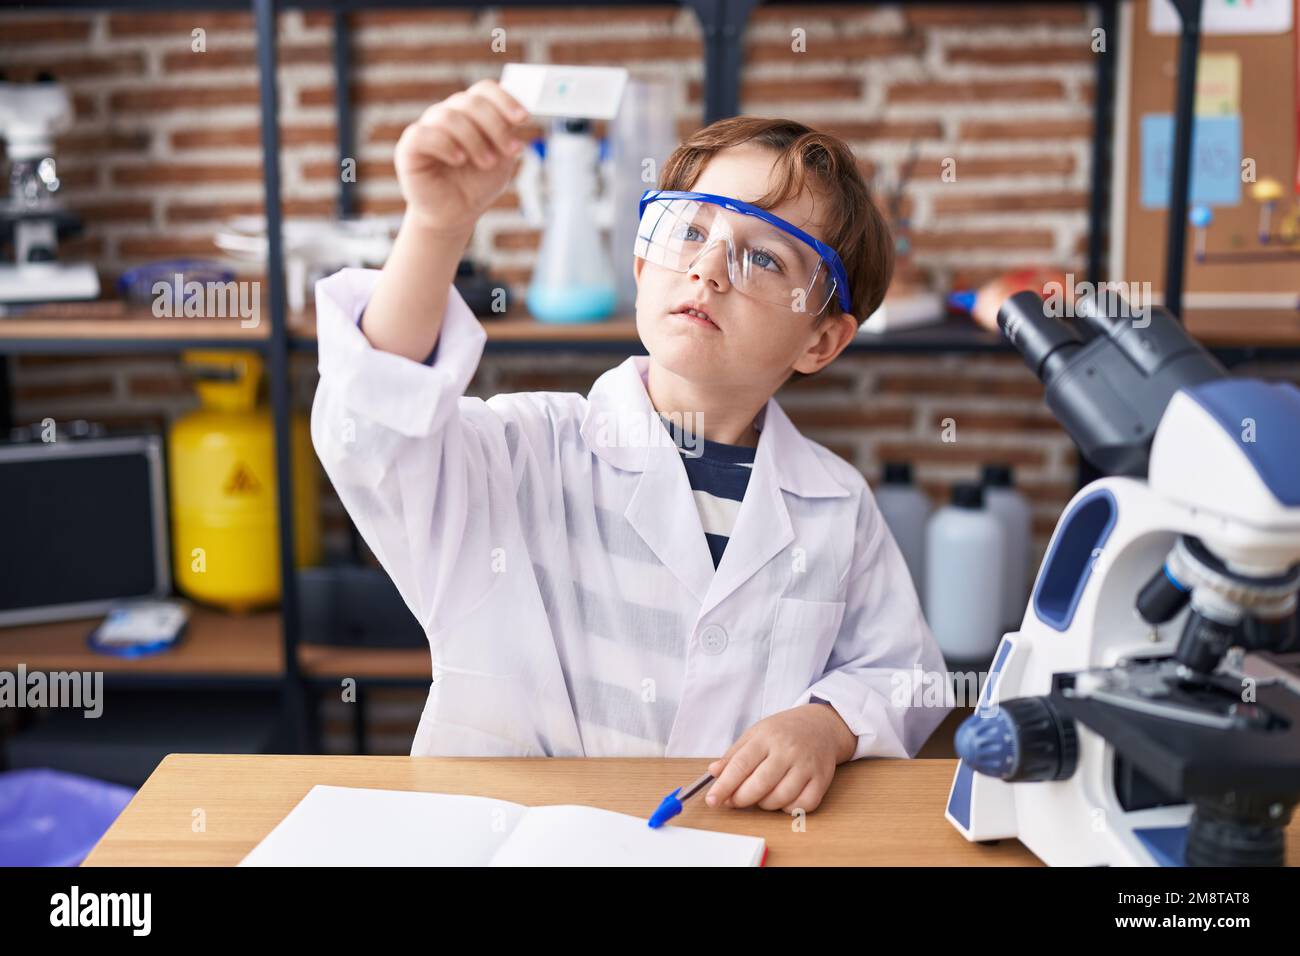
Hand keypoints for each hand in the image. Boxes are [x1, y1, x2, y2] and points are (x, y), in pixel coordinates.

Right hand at [394, 79, 531, 235]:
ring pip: (450, 117)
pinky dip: (446, 145)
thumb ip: (508, 136)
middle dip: (496, 126)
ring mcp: (427, 128)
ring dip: (475, 140)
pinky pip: (425, 134)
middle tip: (510, 151)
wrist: (455, 214)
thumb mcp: (502, 159)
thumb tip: (515, 117)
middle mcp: (447, 115)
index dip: (504, 100)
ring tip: (487, 163)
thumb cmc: (476, 184)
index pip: (484, 90)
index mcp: (470, 113)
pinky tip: (459, 159)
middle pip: (471, 102)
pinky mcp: (409, 147)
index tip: (523, 119)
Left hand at [704, 703, 856, 813]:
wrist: (821, 725)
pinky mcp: (822, 779)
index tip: (712, 800)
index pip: (741, 765)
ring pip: (780, 798)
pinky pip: (803, 805)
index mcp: (766, 737)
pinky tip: (782, 799)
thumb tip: (713, 773)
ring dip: (764, 804)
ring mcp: (806, 765)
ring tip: (760, 795)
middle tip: (733, 801)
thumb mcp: (755, 734)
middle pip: (760, 784)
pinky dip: (789, 808)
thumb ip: (734, 755)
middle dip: (741, 799)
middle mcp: (787, 751)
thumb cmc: (783, 732)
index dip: (724, 786)